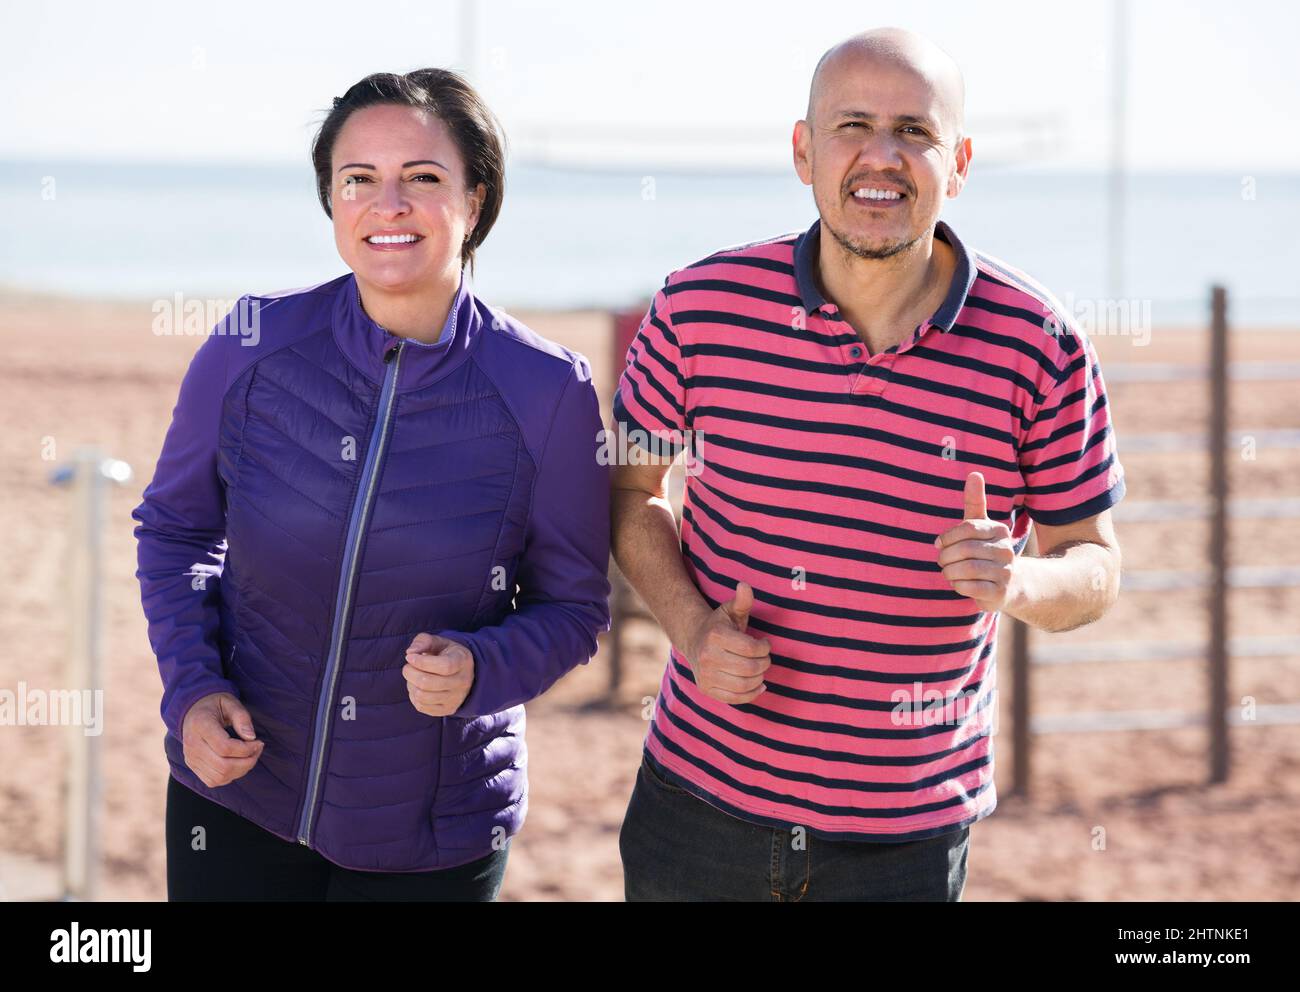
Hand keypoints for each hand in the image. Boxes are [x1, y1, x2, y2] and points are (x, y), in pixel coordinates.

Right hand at [181, 692, 263, 787]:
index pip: (225, 748)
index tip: (258, 742)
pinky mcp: (193, 766)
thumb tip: (251, 737)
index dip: (247, 749)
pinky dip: (230, 776)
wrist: (192, 711)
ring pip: (219, 777)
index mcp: (200, 726)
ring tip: (250, 756)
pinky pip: (214, 781)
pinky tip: (238, 762)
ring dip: (241, 770)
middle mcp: (192, 745)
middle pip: (223, 766)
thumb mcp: (230, 702)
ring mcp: (191, 758)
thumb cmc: (215, 705)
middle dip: (247, 762)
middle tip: (257, 750)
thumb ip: (242, 717)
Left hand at [403, 633, 475, 716]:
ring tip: (412, 677)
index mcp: (462, 661)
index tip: (409, 657)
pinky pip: (422, 707)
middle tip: (408, 666)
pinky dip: (413, 696)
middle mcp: (462, 682)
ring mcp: (455, 698)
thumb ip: (423, 641)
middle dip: (410, 673)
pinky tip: (417, 687)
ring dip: (410, 685)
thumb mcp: (438, 642)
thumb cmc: (446, 654)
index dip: (422, 662)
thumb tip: (410, 652)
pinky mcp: (447, 710)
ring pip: (422, 696)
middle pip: (428, 683)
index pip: (444, 666)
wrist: (461, 672)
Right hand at [681, 582, 770, 704]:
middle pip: (749, 668)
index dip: (765, 647)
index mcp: (715, 636)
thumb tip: (745, 586)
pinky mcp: (706, 689)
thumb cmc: (719, 625)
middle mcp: (707, 657)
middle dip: (764, 663)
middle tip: (765, 658)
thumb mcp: (730, 610)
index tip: (765, 643)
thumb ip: (742, 600)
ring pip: (744, 684)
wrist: (694, 639)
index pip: (750, 648)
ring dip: (760, 678)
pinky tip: (758, 684)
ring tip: (760, 669)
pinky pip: (735, 698)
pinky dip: (751, 694)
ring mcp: (705, 675)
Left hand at [935, 472, 1015, 610]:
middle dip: (945, 556)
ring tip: (948, 572)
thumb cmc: (986, 550)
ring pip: (965, 569)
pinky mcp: (1000, 593)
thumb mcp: (980, 525)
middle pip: (964, 549)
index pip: (966, 528)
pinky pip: (969, 587)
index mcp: (999, 530)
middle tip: (941, 561)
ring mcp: (1005, 572)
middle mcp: (1006, 549)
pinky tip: (958, 583)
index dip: (947, 537)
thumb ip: (975, 501)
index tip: (939, 544)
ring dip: (949, 572)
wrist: (1011, 585)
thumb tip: (974, 473)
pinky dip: (957, 585)